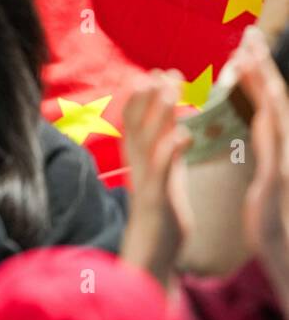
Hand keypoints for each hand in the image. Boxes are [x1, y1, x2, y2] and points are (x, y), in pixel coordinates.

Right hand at [120, 71, 192, 286]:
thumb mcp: (162, 173)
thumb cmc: (161, 209)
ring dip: (159, 112)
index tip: (153, 72)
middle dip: (150, 94)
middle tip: (165, 71)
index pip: (133, 118)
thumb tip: (175, 124)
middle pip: (139, 121)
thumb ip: (166, 147)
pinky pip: (163, 169)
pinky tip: (186, 134)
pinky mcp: (157, 196)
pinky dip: (171, 149)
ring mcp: (146, 178)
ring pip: (149, 137)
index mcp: (138, 156)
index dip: (140, 94)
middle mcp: (137, 163)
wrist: (151, 248)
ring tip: (171, 89)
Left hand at [234, 26, 288, 314]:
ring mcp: (285, 159)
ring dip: (264, 85)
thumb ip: (264, 142)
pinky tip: (260, 108)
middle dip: (262, 64)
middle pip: (274, 97)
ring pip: (276, 115)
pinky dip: (266, 126)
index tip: (244, 44)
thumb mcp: (264, 170)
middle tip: (249, 34)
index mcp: (276, 141)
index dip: (256, 70)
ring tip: (252, 58)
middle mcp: (285, 144)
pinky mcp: (279, 178)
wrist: (286, 247)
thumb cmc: (273, 212)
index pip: (265, 98)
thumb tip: (255, 116)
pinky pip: (273, 147)